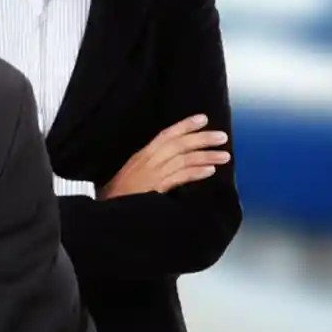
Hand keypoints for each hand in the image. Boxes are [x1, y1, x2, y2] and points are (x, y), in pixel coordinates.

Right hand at [98, 114, 229, 198]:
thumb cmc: (119, 196)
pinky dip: (195, 173)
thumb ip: (152, 167)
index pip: (165, 135)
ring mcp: (151, 174)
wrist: (106, 212)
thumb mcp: (134, 175)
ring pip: (182, 159)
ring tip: (224, 156)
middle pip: (178, 144)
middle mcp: (147, 161)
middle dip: (201, 138)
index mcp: (141, 156)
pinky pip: (178, 177)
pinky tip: (210, 171)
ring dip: (205, 156)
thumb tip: (175, 162)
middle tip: (222, 137)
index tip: (202, 119)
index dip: (184, 125)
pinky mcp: (154, 188)